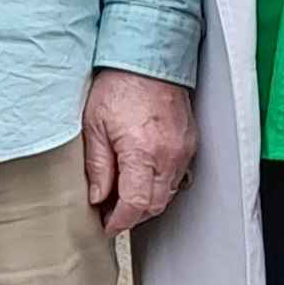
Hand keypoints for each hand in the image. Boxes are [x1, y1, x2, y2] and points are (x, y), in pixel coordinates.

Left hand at [82, 71, 196, 234]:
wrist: (148, 58)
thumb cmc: (120, 84)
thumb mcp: (94, 125)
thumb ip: (98, 166)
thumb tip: (98, 197)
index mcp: (143, 152)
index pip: (136, 205)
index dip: (119, 221)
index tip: (107, 226)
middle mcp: (169, 155)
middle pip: (155, 205)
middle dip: (132, 215)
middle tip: (110, 212)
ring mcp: (183, 151)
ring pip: (168, 194)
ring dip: (146, 201)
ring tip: (122, 195)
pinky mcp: (189, 144)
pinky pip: (178, 177)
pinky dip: (160, 185)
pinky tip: (143, 178)